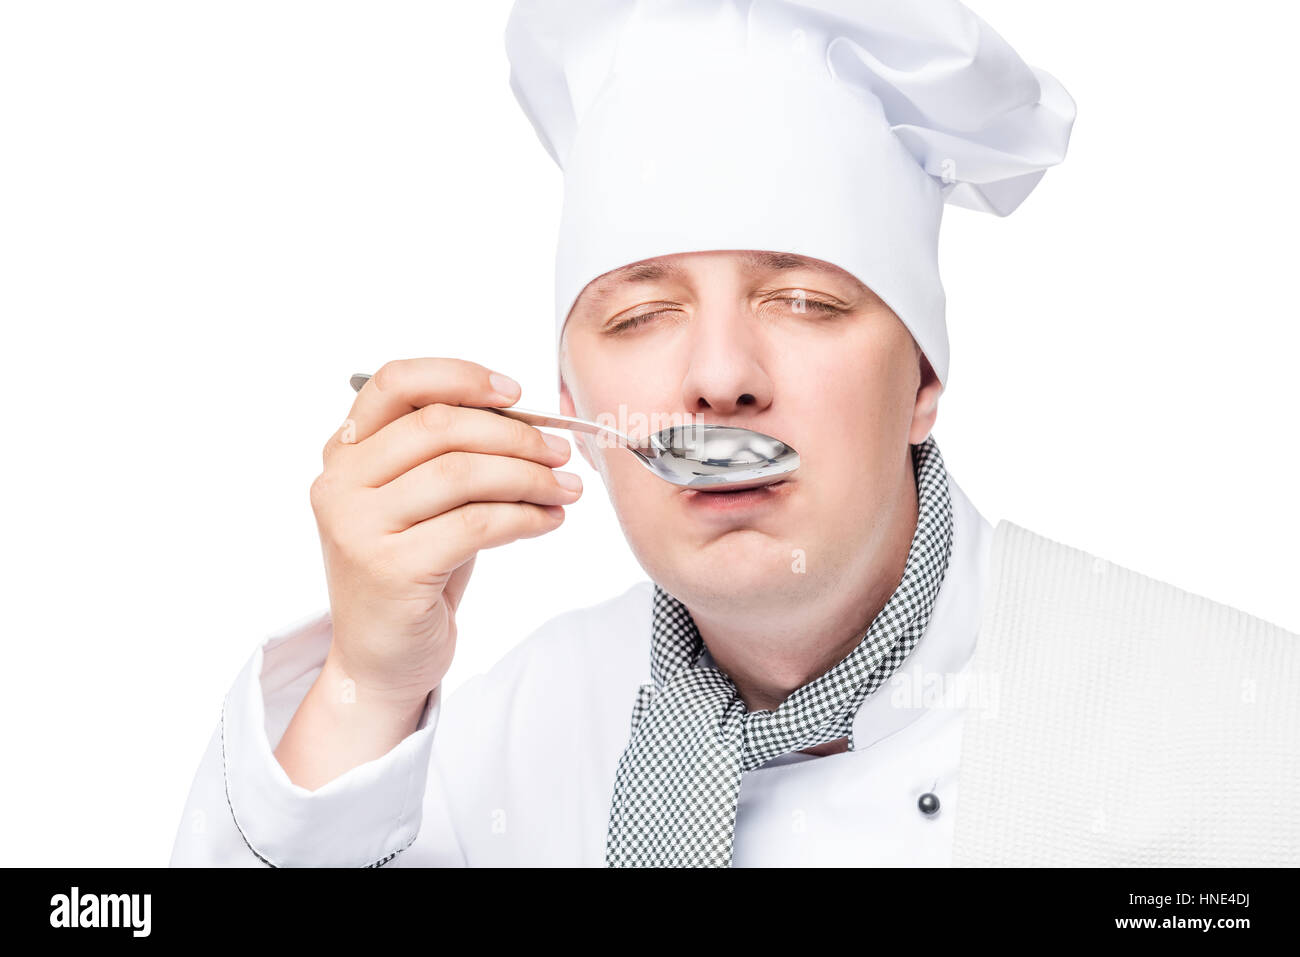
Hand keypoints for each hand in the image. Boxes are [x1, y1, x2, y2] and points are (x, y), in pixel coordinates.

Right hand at [309, 357, 580, 707]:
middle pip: (440, 426)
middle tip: (560, 451)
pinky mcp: (390, 568)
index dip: (460, 376)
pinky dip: (525, 517)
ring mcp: (359, 526)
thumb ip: (451, 455)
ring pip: (462, 473)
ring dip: (528, 476)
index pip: (396, 383)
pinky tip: (549, 520)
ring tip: (565, 488)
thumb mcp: (422, 502)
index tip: (514, 393)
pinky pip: (476, 524)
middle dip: (515, 434)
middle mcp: (340, 483)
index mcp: (344, 452)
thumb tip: (531, 423)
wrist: (382, 658)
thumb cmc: (412, 569)